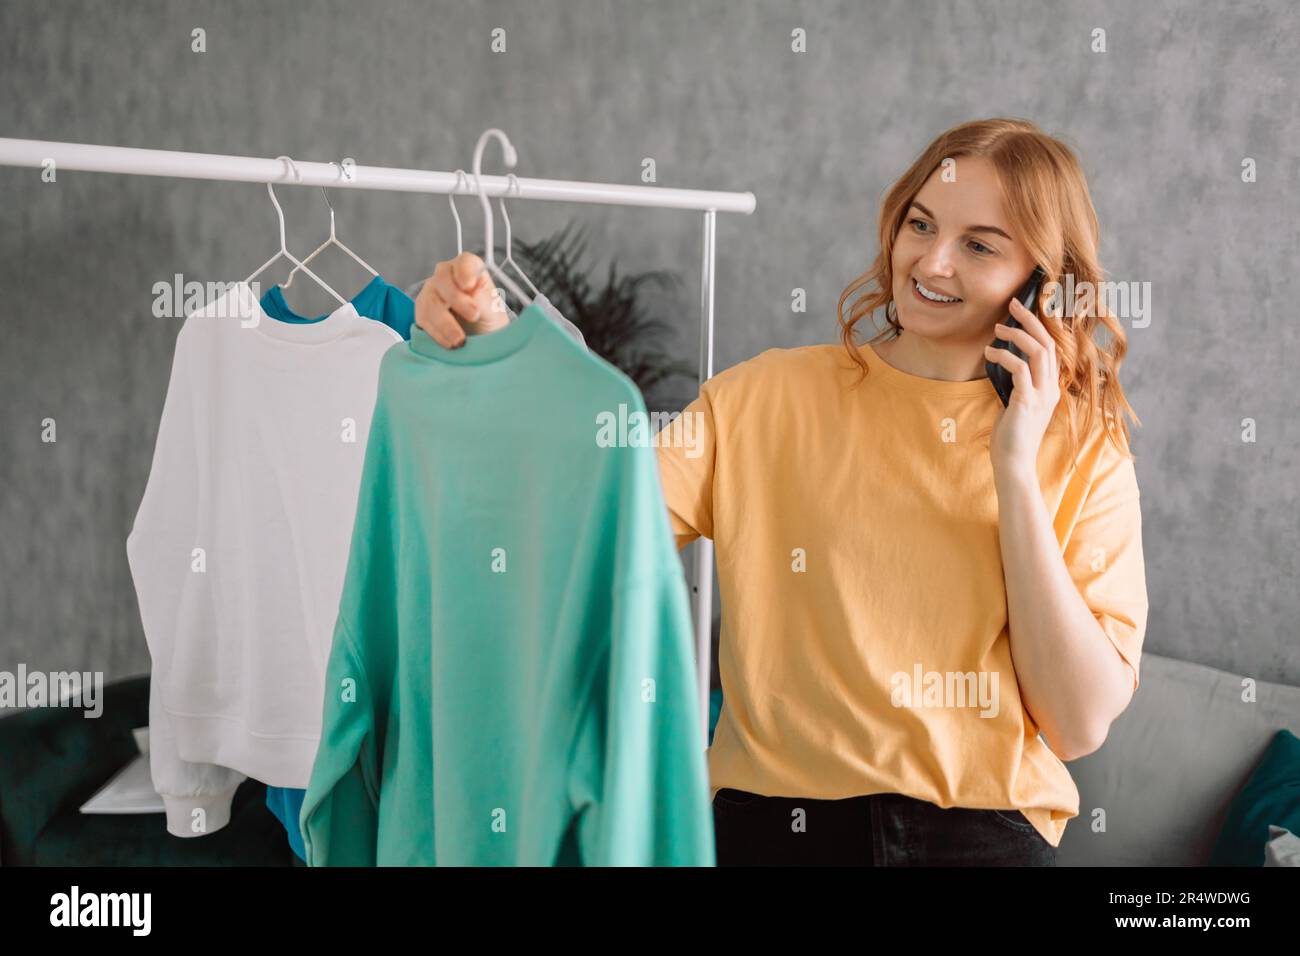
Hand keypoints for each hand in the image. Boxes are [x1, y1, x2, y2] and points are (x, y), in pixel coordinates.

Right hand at [412, 252, 510, 348]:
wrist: (480, 341)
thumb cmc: (488, 320)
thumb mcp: (493, 311)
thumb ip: (483, 300)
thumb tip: (470, 294)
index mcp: (469, 269)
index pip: (464, 262)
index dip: (465, 271)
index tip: (469, 285)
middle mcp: (447, 277)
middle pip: (442, 280)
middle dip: (456, 299)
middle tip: (473, 316)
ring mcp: (432, 293)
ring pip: (430, 302)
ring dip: (445, 323)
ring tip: (460, 340)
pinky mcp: (422, 312)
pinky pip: (423, 320)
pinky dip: (437, 333)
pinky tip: (450, 343)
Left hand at [984, 297, 1061, 481]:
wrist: (1014, 464)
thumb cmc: (1010, 436)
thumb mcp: (1017, 404)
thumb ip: (1017, 385)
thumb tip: (1005, 363)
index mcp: (1050, 388)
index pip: (1052, 348)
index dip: (1043, 326)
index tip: (1028, 309)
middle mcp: (1051, 388)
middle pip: (1048, 343)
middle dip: (1031, 320)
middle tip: (1012, 304)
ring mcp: (1041, 395)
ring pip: (1038, 351)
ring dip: (1017, 334)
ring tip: (997, 328)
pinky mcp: (1026, 402)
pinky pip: (1020, 370)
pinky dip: (1004, 357)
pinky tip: (989, 353)